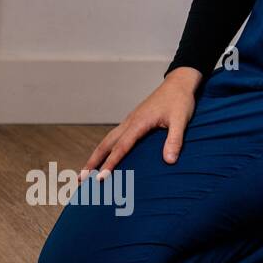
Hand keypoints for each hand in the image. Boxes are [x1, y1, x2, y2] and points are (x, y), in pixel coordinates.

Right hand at [82, 67, 200, 177]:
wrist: (178, 83)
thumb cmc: (180, 100)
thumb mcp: (181, 120)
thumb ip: (175, 140)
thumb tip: (170, 161)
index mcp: (138, 123)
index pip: (120, 148)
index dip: (109, 164)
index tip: (100, 179)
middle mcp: (128, 123)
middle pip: (104, 145)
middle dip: (91, 163)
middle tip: (80, 179)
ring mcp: (128, 122)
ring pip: (106, 141)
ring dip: (94, 157)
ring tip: (85, 171)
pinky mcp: (131, 122)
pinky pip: (112, 137)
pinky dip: (103, 149)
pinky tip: (102, 156)